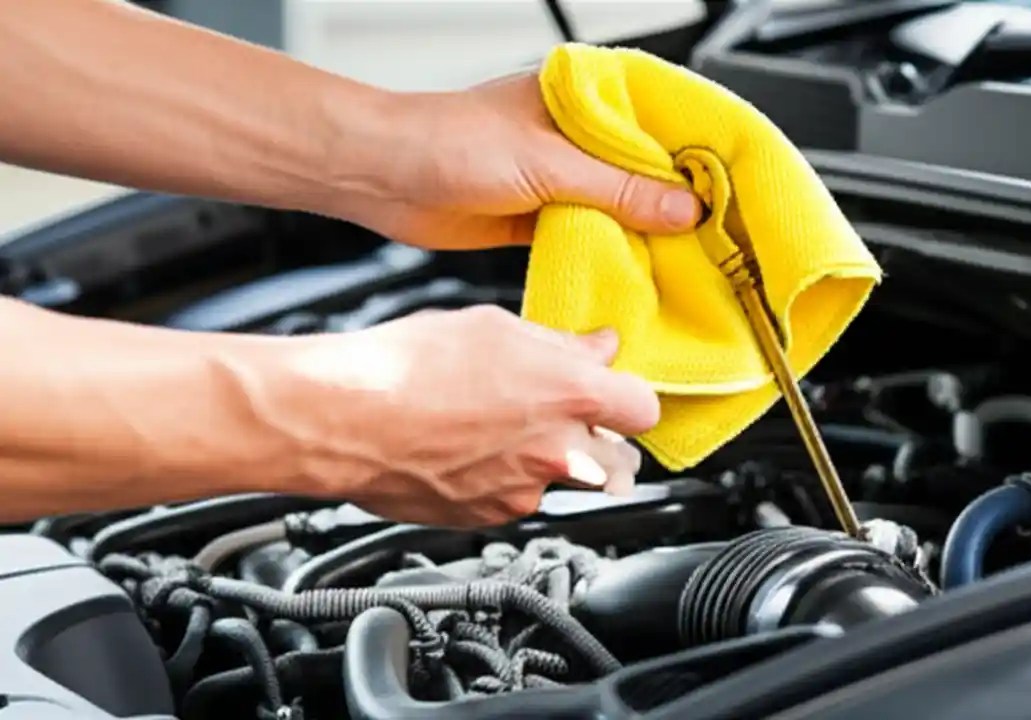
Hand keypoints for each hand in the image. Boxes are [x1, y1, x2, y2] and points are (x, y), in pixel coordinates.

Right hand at [263, 305, 656, 526]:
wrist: (341, 419)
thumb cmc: (406, 367)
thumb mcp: (493, 327)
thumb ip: (559, 344)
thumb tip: (596, 348)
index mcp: (570, 395)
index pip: (645, 410)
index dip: (629, 398)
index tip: (614, 390)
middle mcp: (558, 452)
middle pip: (618, 459)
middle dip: (601, 439)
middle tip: (567, 414)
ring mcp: (524, 491)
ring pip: (565, 481)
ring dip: (551, 460)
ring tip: (502, 428)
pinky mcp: (489, 517)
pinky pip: (518, 498)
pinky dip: (506, 479)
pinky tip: (470, 449)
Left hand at [354, 72, 701, 249]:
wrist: (382, 176)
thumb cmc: (448, 141)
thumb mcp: (549, 164)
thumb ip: (619, 189)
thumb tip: (682, 208)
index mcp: (584, 97)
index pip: (660, 120)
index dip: (699, 153)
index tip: (736, 185)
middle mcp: (577, 134)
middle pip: (646, 170)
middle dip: (679, 201)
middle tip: (722, 234)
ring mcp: (560, 176)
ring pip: (622, 206)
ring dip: (648, 232)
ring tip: (693, 259)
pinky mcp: (540, 214)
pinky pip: (591, 234)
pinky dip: (613, 252)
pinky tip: (643, 271)